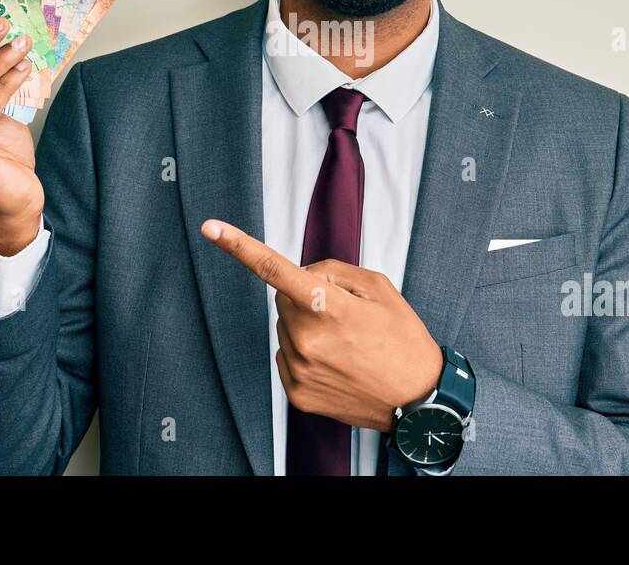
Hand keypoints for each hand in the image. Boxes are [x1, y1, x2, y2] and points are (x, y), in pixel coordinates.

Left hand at [200, 219, 441, 432]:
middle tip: (343, 314)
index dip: (238, 245)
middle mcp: (307, 338)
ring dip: (306, 327)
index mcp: (328, 306)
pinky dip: (305, 353)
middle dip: (305, 297)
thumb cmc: (403, 340)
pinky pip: (287, 356)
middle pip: (284, 299)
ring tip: (345, 343)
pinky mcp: (297, 392)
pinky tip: (335, 362)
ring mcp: (299, 368)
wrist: (418, 400)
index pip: (273, 268)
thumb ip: (333, 271)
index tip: (210, 228)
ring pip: (286, 328)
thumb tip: (302, 273)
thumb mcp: (378, 288)